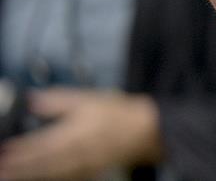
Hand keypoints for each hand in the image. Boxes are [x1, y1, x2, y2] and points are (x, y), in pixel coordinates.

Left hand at [0, 88, 159, 180]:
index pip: (39, 142)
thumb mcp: (87, 98)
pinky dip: (51, 178)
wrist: (145, 129)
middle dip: (18, 167)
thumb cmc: (118, 113)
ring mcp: (81, 164)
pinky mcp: (89, 171)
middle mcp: (74, 151)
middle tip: (0, 170)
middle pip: (40, 162)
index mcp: (72, 132)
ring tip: (11, 176)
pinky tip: (40, 178)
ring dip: (29, 175)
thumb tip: (33, 98)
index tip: (3, 151)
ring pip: (50, 173)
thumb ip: (58, 100)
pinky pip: (66, 177)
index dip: (19, 148)